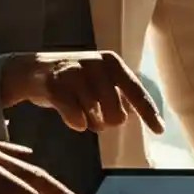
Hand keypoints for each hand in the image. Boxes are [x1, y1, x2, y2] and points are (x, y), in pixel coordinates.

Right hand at [1, 51, 164, 134]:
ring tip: (82, 114)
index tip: (160, 130)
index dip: (148, 112)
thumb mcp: (100, 81)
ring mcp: (75, 73)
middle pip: (117, 113)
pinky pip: (76, 119)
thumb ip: (119, 95)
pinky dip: (76, 123)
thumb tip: (134, 115)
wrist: (33, 71)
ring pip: (96, 118)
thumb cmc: (74, 80)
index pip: (136, 91)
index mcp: (112, 62)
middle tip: (98, 117)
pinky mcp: (55, 85)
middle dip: (108, 122)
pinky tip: (73, 119)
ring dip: (91, 123)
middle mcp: (96, 64)